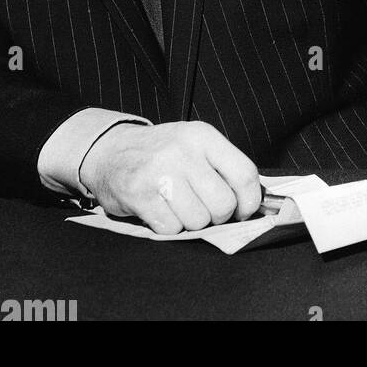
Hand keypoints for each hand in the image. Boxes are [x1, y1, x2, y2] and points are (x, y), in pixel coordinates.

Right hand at [80, 120, 262, 233]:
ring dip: (190, 223)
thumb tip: (255, 203)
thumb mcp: (195, 145)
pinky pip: (171, 230)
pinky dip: (169, 227)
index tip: (243, 210)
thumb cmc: (162, 153)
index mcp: (203, 136)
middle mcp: (183, 151)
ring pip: (198, 221)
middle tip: (203, 208)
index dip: (249, 201)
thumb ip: (224, 167)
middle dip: (217, 216)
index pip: (245, 174)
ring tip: (178, 206)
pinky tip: (160, 210)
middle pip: (223, 204)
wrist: (111, 152)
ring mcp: (160, 172)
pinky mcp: (139, 195)